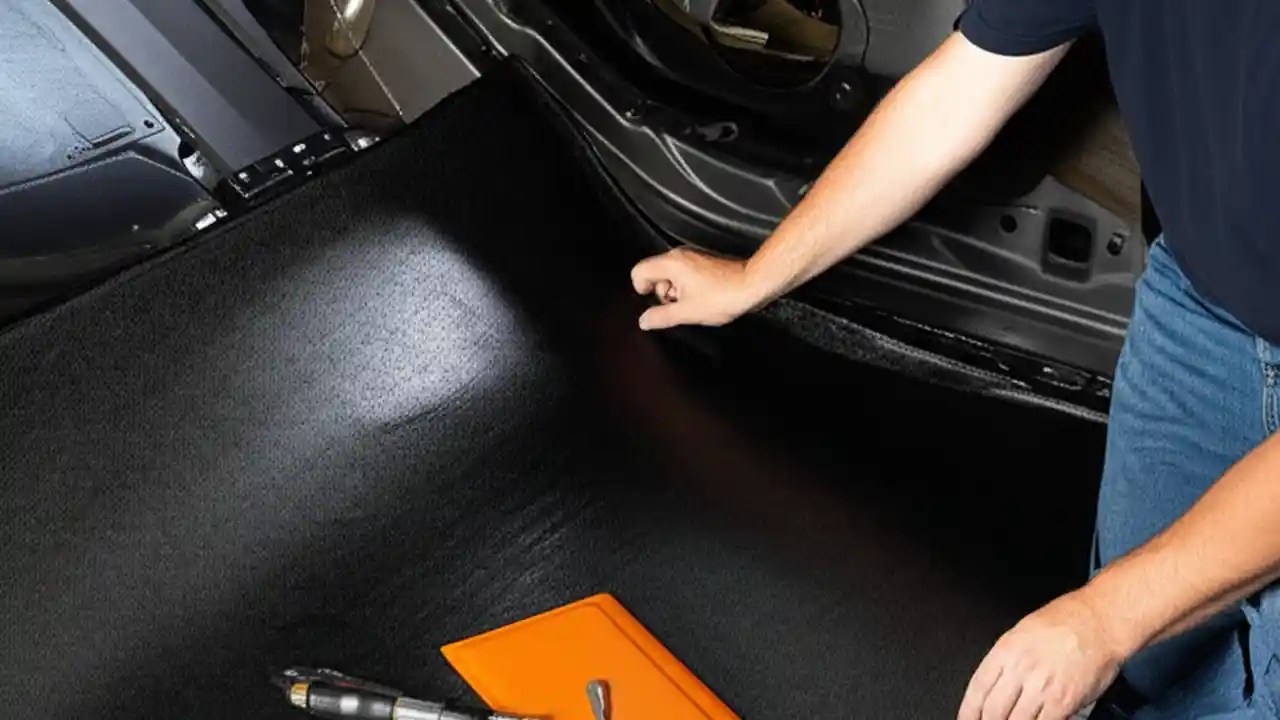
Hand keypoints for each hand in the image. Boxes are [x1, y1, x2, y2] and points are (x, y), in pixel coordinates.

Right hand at [629, 247, 760, 329]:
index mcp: (671, 263)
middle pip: (654, 273)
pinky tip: (703, 298)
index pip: (638, 271)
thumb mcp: (687, 312)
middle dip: (662, 293)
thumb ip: (661, 316)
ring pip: (670, 274)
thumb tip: (644, 320)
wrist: (753, 284)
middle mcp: (679, 255)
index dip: (641, 289)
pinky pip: (684, 273)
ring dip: (676, 291)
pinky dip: (687, 287)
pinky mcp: (703, 261)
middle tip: (680, 305)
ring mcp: (692, 256)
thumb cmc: (723, 296)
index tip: (657, 302)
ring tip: (694, 302)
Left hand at [958, 591, 1124, 719]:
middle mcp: (1020, 669)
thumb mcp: (1022, 633)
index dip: (968, 711)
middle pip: (993, 711)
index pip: (977, 690)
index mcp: (1005, 651)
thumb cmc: (1065, 622)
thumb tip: (995, 685)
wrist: (1100, 621)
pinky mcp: (1063, 701)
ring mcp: (1041, 687)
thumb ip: (1007, 660)